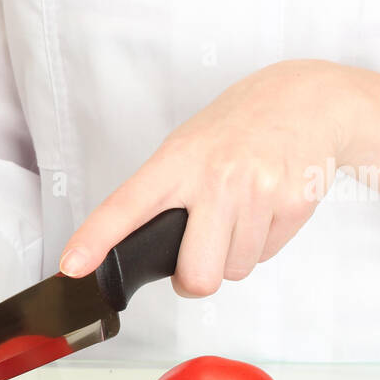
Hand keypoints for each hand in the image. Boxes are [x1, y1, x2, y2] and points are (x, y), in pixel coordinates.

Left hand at [59, 59, 354, 294]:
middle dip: (195, 278)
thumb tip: (141, 250)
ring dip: (232, 256)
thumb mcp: (187, 146)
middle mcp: (215, 177)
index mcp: (177, 162)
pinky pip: (265, 257)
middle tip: (199, 254)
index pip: (126, 206)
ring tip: (239, 213)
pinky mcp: (293, 204)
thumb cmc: (237, 128)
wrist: (307, 101)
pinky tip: (264, 209)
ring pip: (234, 271)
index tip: (72, 265)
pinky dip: (261, 244)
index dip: (95, 239)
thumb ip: (163, 194)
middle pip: (196, 275)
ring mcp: (257, 191)